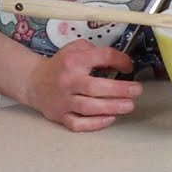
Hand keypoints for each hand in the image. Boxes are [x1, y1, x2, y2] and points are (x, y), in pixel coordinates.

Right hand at [23, 40, 143, 131]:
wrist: (34, 81)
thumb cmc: (61, 65)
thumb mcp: (77, 48)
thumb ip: (98, 51)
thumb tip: (121, 62)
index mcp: (74, 60)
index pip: (103, 57)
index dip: (120, 61)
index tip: (129, 67)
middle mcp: (68, 81)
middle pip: (96, 87)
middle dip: (120, 90)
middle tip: (137, 91)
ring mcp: (62, 100)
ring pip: (88, 107)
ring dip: (112, 107)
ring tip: (129, 106)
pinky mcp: (59, 115)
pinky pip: (77, 123)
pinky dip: (95, 123)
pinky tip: (110, 118)